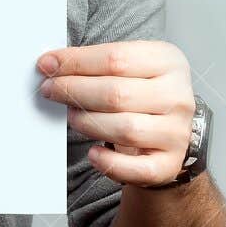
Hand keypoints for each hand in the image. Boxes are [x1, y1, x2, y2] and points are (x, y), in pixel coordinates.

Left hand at [35, 39, 194, 186]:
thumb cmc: (145, 94)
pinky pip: (136, 168)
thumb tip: (53, 64)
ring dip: (87, 122)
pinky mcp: (169, 164)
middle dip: (74, 90)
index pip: (116, 58)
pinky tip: (94, 153)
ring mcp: (176, 132)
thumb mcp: (135, 67)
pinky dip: (109, 163)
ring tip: (72, 116)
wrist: (175, 132)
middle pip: (117, 93)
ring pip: (124, 128)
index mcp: (168, 62)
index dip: (76, 61)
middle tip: (50, 90)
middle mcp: (177, 97)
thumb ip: (99, 63)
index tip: (47, 64)